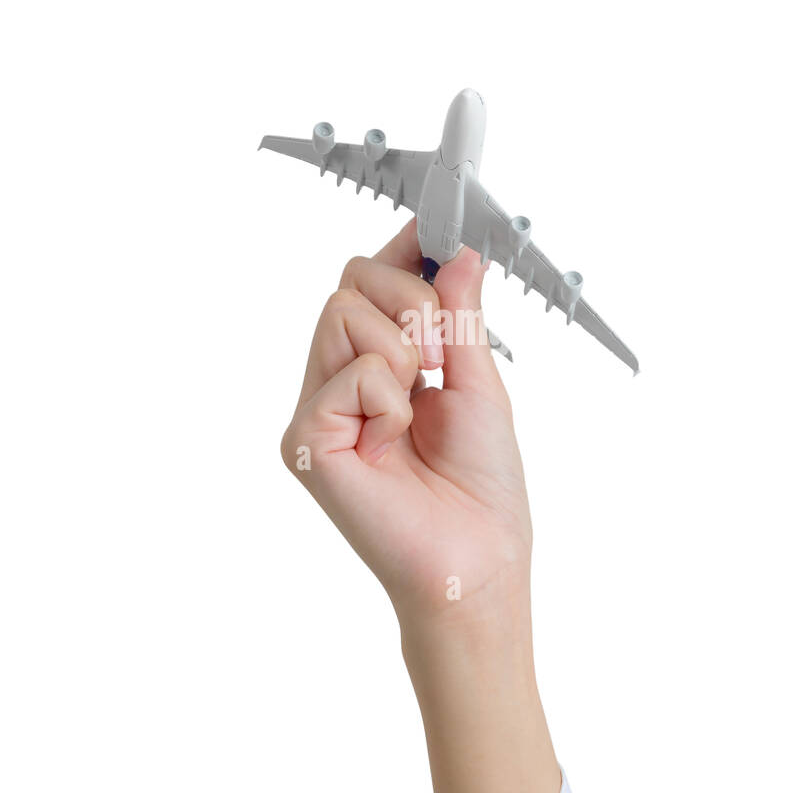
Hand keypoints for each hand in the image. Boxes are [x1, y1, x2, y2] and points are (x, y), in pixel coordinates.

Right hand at [280, 219, 530, 627]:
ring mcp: (316, 409)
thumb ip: (462, 316)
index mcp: (376, 365)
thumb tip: (458, 252)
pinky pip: (350, 371)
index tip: (437, 232)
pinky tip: (393, 447)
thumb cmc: (481, 490)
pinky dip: (390, 401)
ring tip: (417, 412)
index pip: (368, 278)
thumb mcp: (479, 383)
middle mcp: (336, 381)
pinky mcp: (305, 438)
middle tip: (442, 363)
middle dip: (414, 304)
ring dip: (405, 352)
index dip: (402, 252)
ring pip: (343, 310)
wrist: (477, 560)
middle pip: (351, 280)